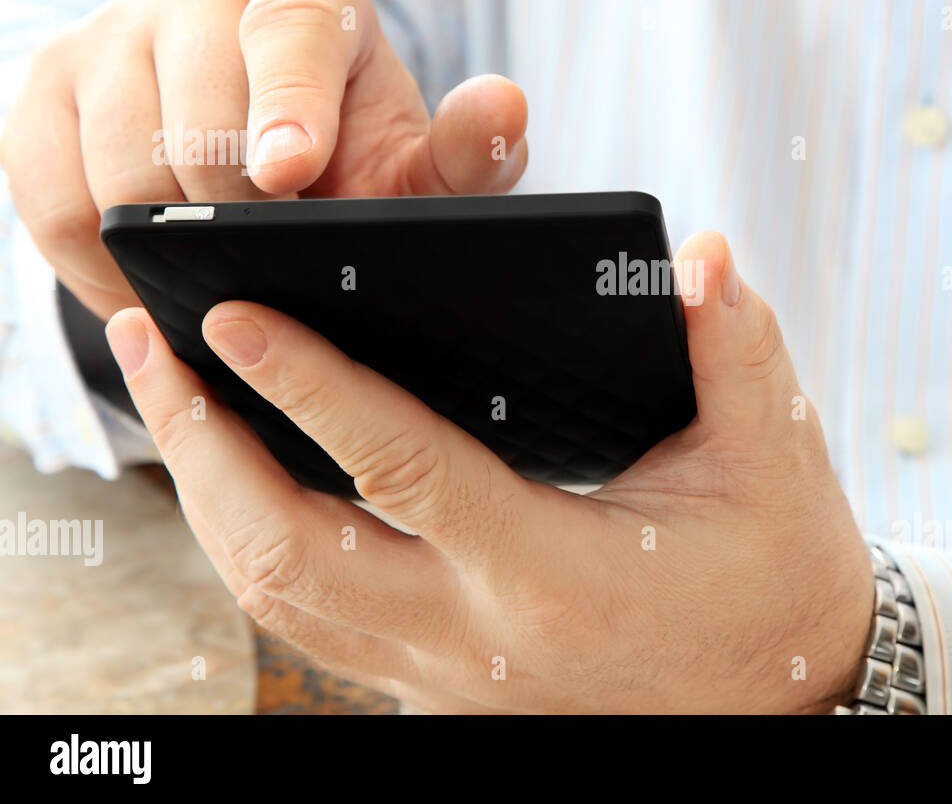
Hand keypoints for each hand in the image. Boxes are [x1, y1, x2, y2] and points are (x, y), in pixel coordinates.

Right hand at [0, 0, 526, 320]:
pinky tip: (144, 280)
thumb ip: (466, 153)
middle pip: (194, 120)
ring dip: (168, 243)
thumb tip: (503, 108)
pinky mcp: (47, 82)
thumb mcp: (414, 164)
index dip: (287, 108)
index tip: (291, 176)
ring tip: (216, 279)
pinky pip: (44, 188)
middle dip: (238, 214)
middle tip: (271, 259)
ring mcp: (114, 29)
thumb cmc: (350, 154)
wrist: (263, 143)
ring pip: (116, 162)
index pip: (289, 37)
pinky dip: (91, 257)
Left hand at [104, 231, 873, 712]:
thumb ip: (737, 349)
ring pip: (277, 597)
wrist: (789, 705)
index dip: (310, 386)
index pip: (400, 469)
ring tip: (174, 397)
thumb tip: (702, 256)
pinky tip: (245, 477)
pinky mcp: (437, 685)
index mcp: (553, 572)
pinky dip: (254, 542)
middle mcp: (476, 635)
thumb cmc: (779, 577)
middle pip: (285, 552)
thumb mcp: (774, 461)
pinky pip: (310, 618)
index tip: (234, 316)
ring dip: (209, 494)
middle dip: (201, 444)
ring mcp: (444, 674)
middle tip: (152, 343)